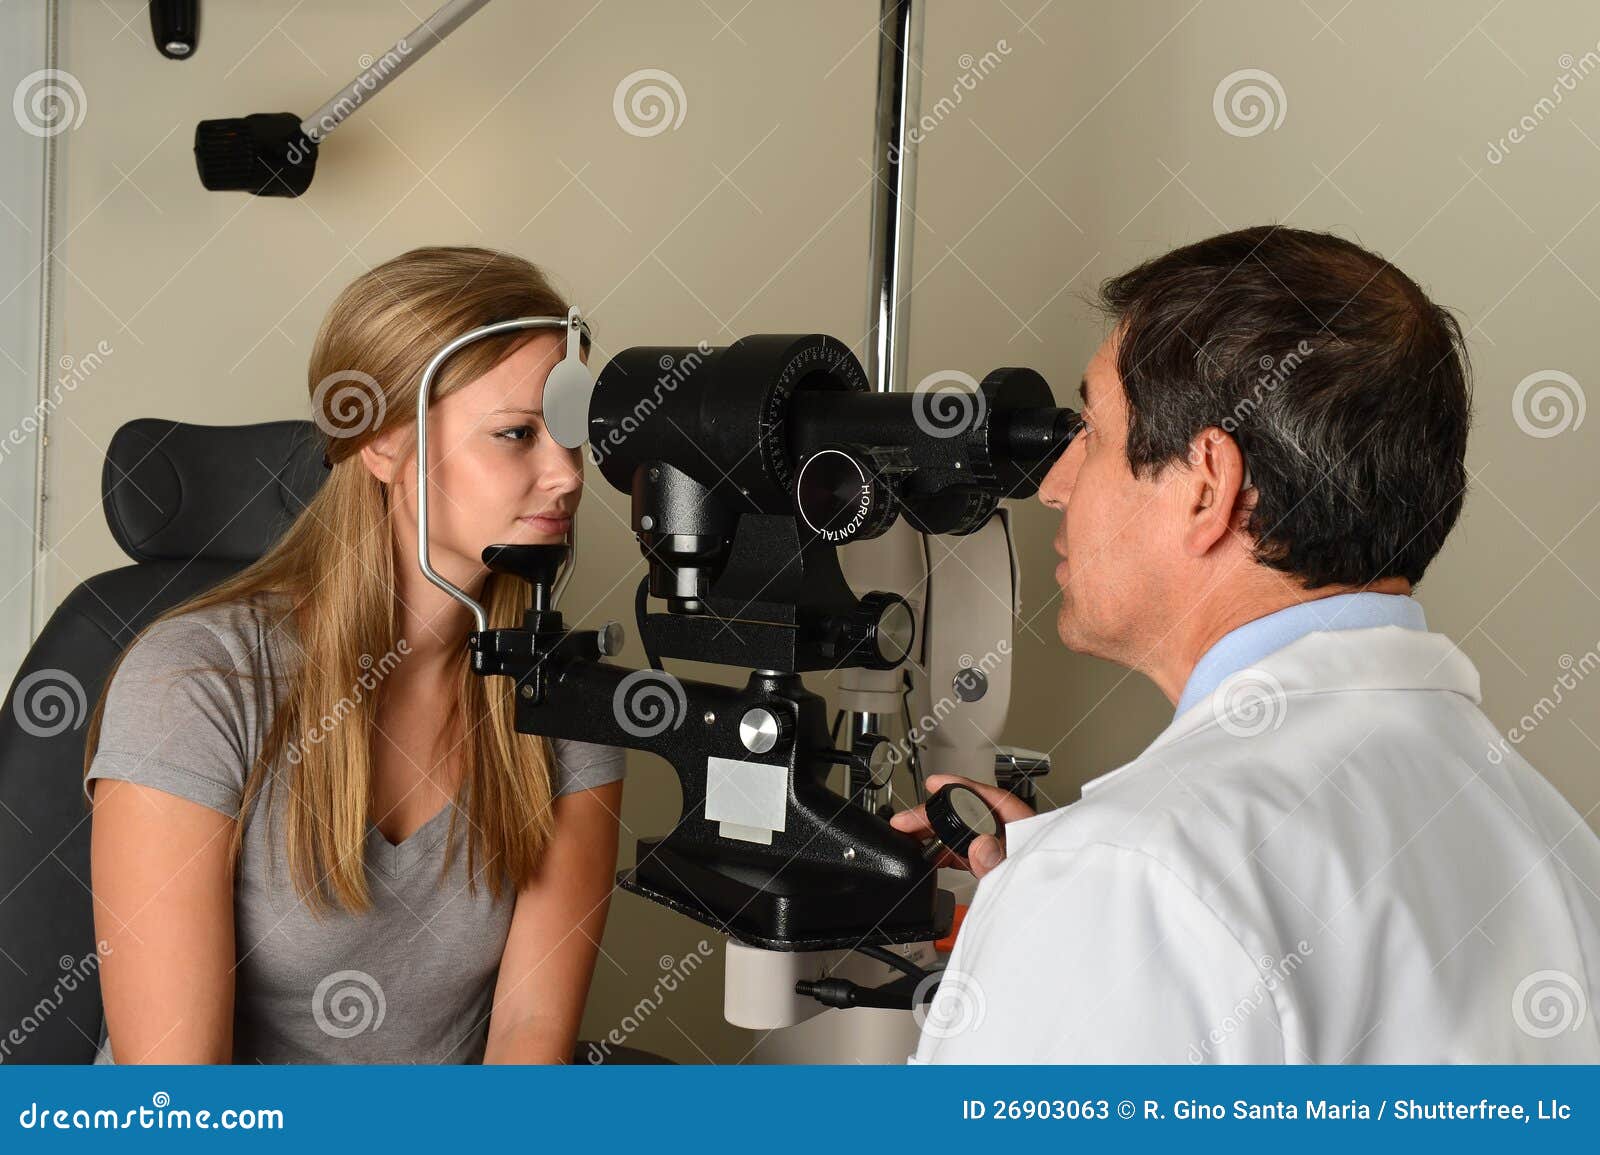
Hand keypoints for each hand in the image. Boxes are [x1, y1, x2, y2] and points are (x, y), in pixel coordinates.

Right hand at [889, 774, 1035, 879]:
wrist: (1051, 923)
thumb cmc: (1043, 888)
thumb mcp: (1020, 877)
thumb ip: (1001, 864)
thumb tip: (981, 846)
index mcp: (1025, 830)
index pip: (990, 798)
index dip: (959, 787)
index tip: (934, 783)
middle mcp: (1011, 834)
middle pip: (970, 814)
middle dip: (936, 814)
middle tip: (907, 820)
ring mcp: (1000, 848)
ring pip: (964, 832)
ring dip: (936, 834)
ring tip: (910, 835)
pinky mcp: (992, 864)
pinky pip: (965, 851)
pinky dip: (946, 852)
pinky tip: (931, 856)